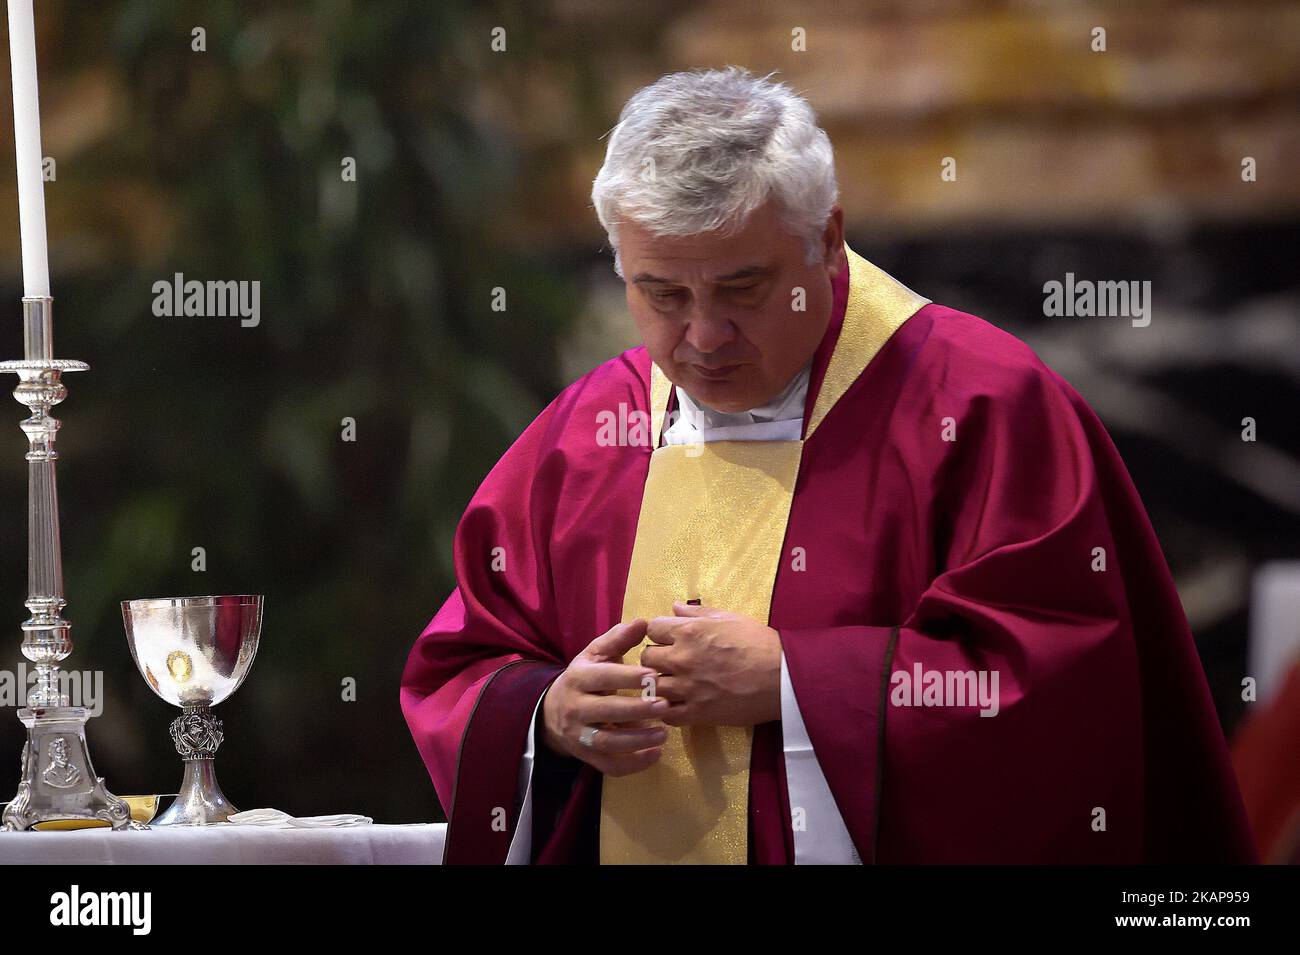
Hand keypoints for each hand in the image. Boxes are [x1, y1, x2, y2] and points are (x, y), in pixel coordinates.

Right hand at [541, 619, 670, 776]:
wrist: (553, 711)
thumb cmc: (585, 678)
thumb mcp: (595, 655)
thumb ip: (618, 640)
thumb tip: (643, 622)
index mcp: (578, 678)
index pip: (603, 677)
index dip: (627, 677)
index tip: (653, 675)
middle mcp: (575, 707)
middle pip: (605, 711)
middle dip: (636, 709)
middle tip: (664, 705)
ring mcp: (579, 735)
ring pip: (607, 742)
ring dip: (637, 740)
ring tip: (664, 733)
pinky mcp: (587, 757)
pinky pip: (609, 765)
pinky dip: (633, 764)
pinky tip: (655, 754)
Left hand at [640, 602, 781, 726]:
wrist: (782, 677)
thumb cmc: (758, 643)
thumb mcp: (729, 618)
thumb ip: (697, 612)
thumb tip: (674, 607)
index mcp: (688, 631)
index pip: (652, 629)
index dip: (659, 634)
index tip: (668, 640)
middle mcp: (681, 658)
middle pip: (646, 658)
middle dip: (655, 658)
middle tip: (669, 662)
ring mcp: (686, 687)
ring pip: (652, 686)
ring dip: (659, 684)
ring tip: (673, 684)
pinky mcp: (696, 713)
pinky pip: (666, 713)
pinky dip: (668, 709)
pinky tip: (678, 704)